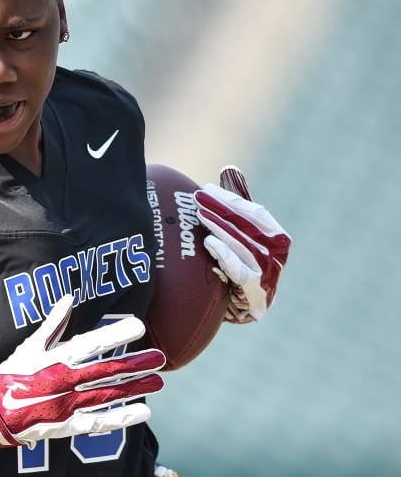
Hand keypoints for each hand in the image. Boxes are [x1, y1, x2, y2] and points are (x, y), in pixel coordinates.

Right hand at [0, 295, 165, 447]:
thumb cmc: (10, 373)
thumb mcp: (30, 346)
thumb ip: (53, 324)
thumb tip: (68, 299)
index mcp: (54, 358)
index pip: (91, 344)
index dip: (115, 335)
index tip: (139, 327)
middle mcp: (63, 381)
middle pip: (106, 371)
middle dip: (135, 364)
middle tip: (159, 358)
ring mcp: (66, 404)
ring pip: (107, 395)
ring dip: (134, 388)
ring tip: (158, 382)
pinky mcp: (66, 425)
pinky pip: (98, 422)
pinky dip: (121, 418)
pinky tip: (142, 412)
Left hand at [194, 166, 291, 322]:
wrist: (243, 307)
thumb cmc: (243, 264)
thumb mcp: (242, 233)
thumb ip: (238, 204)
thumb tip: (229, 169)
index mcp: (277, 236)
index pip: (254, 212)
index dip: (230, 199)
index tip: (206, 188)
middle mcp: (276, 254)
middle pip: (247, 226)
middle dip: (221, 210)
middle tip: (197, 197)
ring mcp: (267, 273)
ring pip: (241, 245)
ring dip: (219, 228)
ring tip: (199, 214)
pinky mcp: (255, 291)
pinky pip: (239, 270)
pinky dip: (225, 255)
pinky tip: (208, 242)